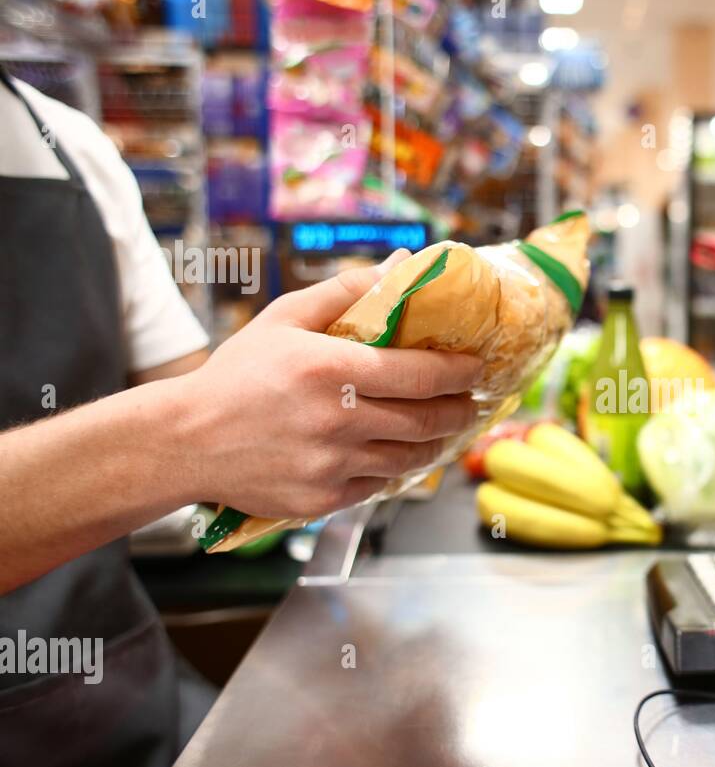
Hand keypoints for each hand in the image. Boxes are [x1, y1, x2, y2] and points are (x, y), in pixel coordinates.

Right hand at [169, 250, 482, 519]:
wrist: (185, 440)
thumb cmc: (237, 375)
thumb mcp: (284, 318)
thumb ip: (345, 291)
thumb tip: (401, 266)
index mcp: (328, 369)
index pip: (419, 374)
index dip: (459, 372)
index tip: (476, 367)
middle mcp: (335, 420)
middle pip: (425, 420)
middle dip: (460, 410)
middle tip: (471, 400)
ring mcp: (330, 465)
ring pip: (409, 458)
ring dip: (436, 442)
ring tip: (444, 426)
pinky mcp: (323, 500)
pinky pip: (379, 485)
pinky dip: (397, 468)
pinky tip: (402, 452)